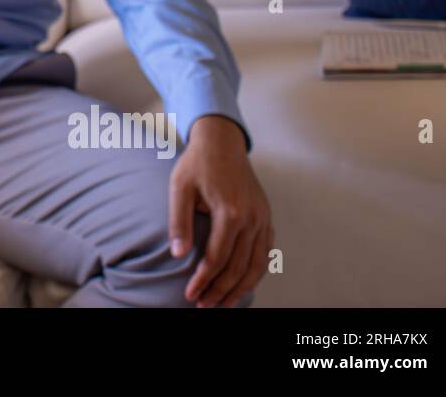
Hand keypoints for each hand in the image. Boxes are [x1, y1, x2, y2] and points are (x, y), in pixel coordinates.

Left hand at [168, 115, 271, 306]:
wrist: (222, 142)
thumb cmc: (197, 163)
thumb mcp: (179, 187)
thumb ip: (179, 221)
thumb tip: (178, 255)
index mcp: (230, 212)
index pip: (217, 258)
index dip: (203, 280)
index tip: (189, 295)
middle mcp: (252, 218)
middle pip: (238, 267)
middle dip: (220, 290)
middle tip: (203, 304)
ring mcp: (263, 218)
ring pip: (257, 265)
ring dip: (239, 288)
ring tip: (221, 303)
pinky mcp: (266, 217)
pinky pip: (265, 253)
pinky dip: (255, 273)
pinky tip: (241, 284)